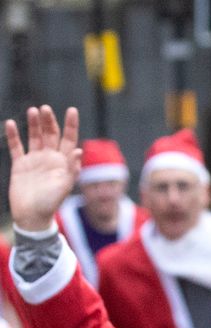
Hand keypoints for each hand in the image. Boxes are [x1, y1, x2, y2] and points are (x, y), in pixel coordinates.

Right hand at [5, 105, 80, 231]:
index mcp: (64, 162)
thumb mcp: (64, 186)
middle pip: (51, 135)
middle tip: (45, 108)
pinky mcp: (20, 165)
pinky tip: (12, 124)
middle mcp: (50, 159)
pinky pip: (16, 147)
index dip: (71, 125)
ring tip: (33, 111)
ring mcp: (35, 161)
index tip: (72, 110)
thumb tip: (78, 151)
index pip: (69, 139)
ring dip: (34, 124)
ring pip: (35, 137)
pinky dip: (14, 136)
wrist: (32, 216)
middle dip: (49, 121)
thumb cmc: (51, 203)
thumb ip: (72, 169)